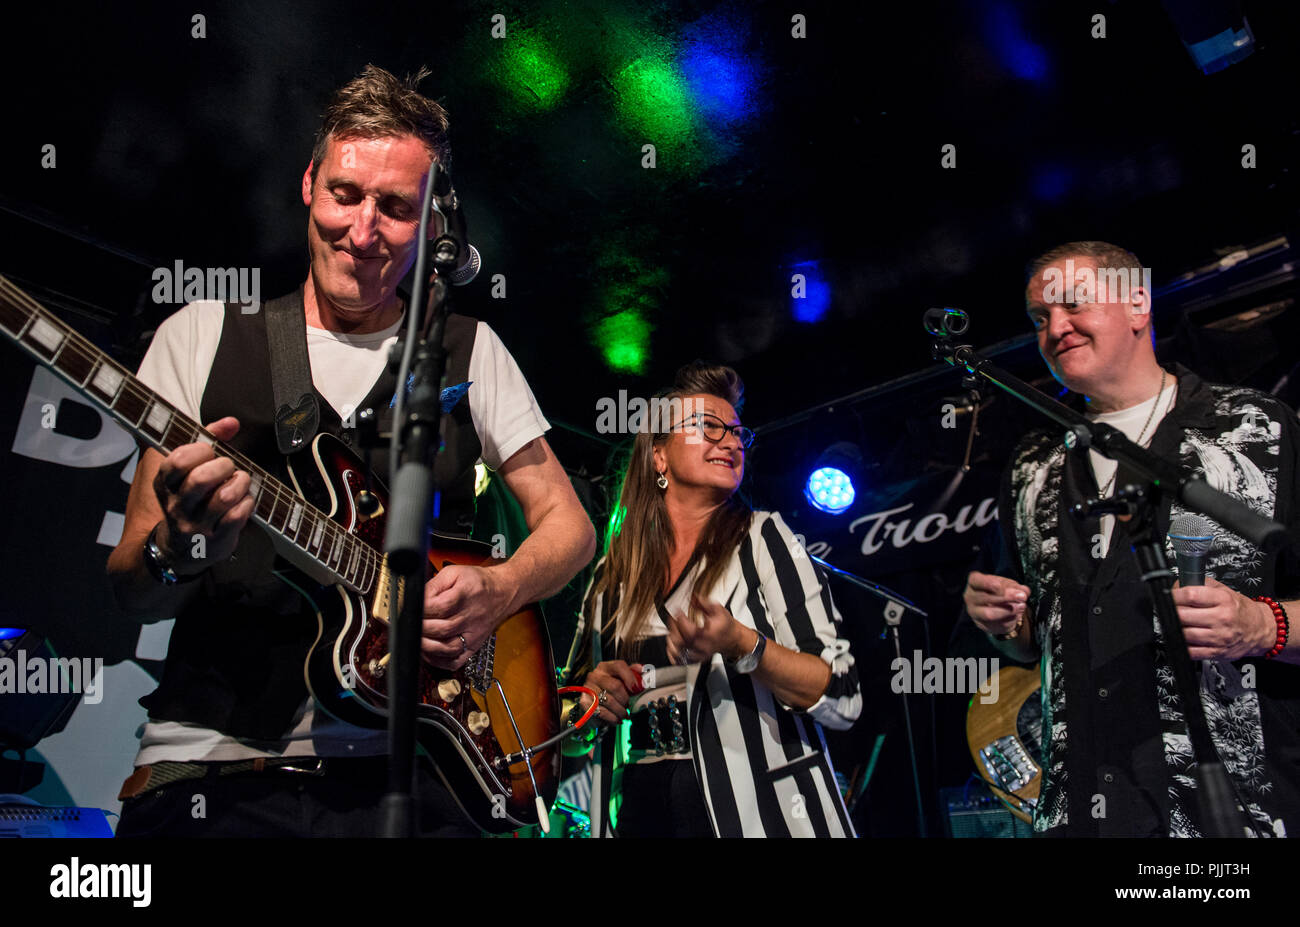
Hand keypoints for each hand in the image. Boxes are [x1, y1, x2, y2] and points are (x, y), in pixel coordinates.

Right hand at [151, 416, 252, 572]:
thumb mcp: (188, 471)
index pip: (177, 461)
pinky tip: (245, 500)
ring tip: (241, 480)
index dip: (199, 450)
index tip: (209, 451)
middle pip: (200, 479)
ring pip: (223, 497)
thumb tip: (231, 422)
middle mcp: (177, 506)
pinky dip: (247, 503)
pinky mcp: (216, 540)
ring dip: (239, 483)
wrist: (178, 551)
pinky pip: (237, 516)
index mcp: (165, 485)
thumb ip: (209, 441)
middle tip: (229, 466)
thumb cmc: (189, 501)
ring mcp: (196, 525)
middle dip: (223, 466)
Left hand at [421, 564, 512, 668]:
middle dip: (421, 629)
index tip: (411, 609)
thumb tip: (416, 599)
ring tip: (417, 639)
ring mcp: (473, 634)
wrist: (503, 592)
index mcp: (465, 595)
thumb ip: (433, 585)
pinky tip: (429, 653)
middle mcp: (471, 617)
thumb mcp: (454, 573)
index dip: (420, 610)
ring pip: (448, 648)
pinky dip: (439, 661)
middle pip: (441, 629)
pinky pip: (455, 661)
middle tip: (411, 625)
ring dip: (428, 647)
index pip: (439, 607)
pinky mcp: (474, 646)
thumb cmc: (477, 583)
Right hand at [580, 660, 643, 724]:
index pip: (619, 666)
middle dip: (625, 699)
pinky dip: (613, 718)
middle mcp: (595, 676)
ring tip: (624, 713)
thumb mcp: (622, 680)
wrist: (594, 704)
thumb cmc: (610, 690)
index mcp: (605, 667)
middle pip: (615, 686)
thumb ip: (633, 674)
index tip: (638, 689)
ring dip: (621, 711)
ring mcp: (589, 689)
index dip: (630, 678)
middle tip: (628, 705)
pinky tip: (616, 718)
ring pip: (610, 701)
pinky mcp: (585, 703)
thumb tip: (643, 671)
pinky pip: (603, 712)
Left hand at [666, 596, 754, 665]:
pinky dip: (672, 651)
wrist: (731, 638)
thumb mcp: (718, 609)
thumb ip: (704, 603)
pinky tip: (673, 642)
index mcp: (709, 634)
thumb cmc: (725, 625)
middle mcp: (703, 646)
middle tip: (673, 618)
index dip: (680, 619)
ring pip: (678, 651)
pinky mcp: (696, 658)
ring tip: (673, 629)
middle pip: (681, 641)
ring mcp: (699, 654)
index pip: (690, 630)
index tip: (677, 610)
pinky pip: (679, 660)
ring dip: (671, 639)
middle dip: (674, 628)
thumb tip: (693, 598)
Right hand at [964, 571, 1029, 636]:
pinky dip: (1010, 620)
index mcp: (974, 583)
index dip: (987, 583)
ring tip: (1022, 606)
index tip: (999, 585)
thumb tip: (1024, 592)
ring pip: (989, 614)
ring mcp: (975, 613)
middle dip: (1005, 597)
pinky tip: (1017, 615)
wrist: (995, 607)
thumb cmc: (999, 591)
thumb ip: (1016, 587)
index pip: (976, 581)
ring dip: (1009, 611)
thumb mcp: (1007, 584)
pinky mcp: (982, 625)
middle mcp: (970, 598)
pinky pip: (997, 625)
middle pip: (985, 599)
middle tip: (1021, 596)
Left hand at [1172, 577, 1275, 660]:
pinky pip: (1191, 651)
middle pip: (1183, 615)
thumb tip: (1176, 586)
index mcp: (1223, 600)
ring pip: (1184, 634)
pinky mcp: (1217, 652)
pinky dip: (1182, 644)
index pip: (1190, 595)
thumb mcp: (1223, 590)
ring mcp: (1219, 637)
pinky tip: (1184, 637)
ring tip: (1177, 623)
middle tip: (1169, 610)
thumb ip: (1200, 584)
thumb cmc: (1239, 609)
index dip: (1173, 595)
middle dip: (1171, 612)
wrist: (1260, 629)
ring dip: (1175, 629)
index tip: (1169, 596)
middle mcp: (1222, 619)